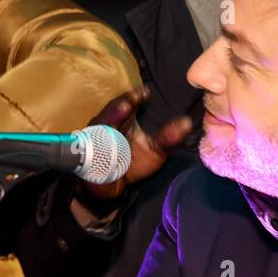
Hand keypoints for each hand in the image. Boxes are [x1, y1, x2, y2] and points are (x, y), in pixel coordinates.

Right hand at [79, 85, 192, 200]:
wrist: (113, 183)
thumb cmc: (134, 163)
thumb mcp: (156, 150)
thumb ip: (169, 137)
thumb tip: (188, 122)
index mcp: (125, 119)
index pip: (130, 102)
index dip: (137, 96)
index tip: (147, 93)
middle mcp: (108, 122)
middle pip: (115, 107)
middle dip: (125, 101)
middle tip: (137, 96)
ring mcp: (97, 133)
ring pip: (104, 118)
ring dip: (114, 113)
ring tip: (125, 107)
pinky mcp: (89, 145)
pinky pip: (95, 137)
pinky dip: (103, 132)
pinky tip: (110, 130)